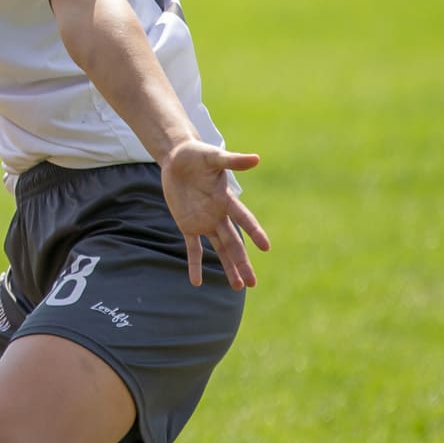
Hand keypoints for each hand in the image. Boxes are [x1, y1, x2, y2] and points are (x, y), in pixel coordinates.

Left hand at [161, 141, 270, 289]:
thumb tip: (256, 158)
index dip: (254, 231)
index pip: (243, 218)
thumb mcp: (213, 156)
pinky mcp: (187, 224)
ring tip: (238, 288)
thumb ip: (232, 160)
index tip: (266, 247)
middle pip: (234, 242)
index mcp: (226, 199)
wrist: (177, 157)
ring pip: (219, 249)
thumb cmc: (197, 154)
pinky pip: (193, 248)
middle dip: (242, 262)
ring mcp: (204, 221)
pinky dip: (194, 264)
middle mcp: (219, 214)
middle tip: (253, 284)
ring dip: (228, 267)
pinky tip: (197, 282)